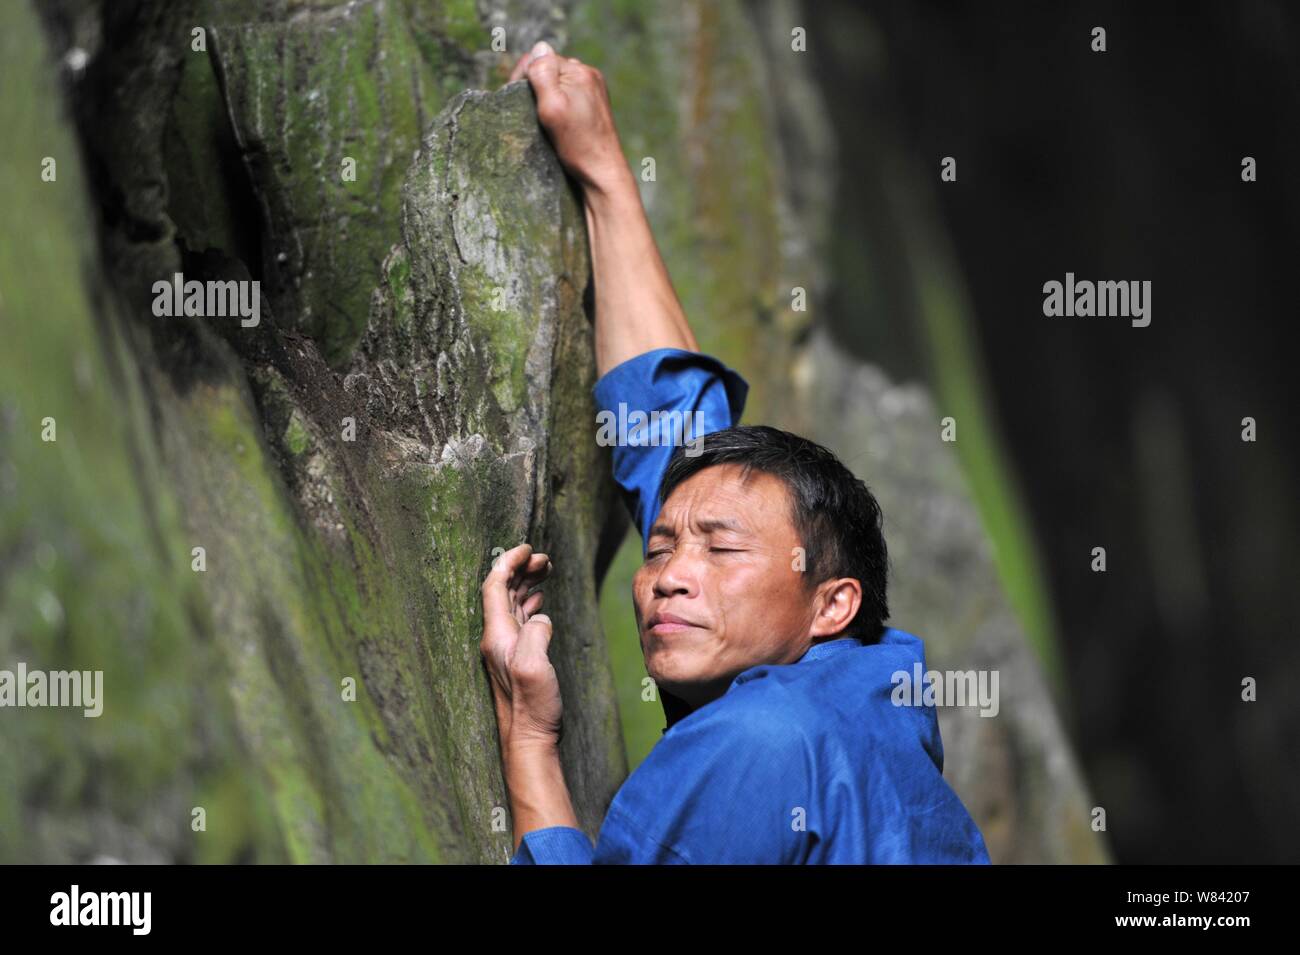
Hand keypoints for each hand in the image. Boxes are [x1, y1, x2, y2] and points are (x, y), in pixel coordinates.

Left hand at [480, 542, 562, 752]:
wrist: (529, 739)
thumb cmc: (531, 707)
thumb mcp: (534, 665)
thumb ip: (536, 633)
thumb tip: (541, 617)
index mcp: (496, 634)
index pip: (495, 585)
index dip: (508, 562)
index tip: (527, 548)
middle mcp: (497, 638)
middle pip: (503, 590)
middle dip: (521, 569)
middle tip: (544, 558)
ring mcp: (507, 648)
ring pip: (512, 603)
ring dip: (527, 583)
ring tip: (546, 570)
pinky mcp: (518, 658)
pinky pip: (521, 620)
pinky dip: (531, 603)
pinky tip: (541, 601)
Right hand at [506, 41, 632, 195]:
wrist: (603, 173)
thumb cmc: (577, 145)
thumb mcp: (553, 108)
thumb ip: (544, 74)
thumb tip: (539, 47)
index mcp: (579, 72)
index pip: (539, 59)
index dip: (523, 77)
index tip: (517, 100)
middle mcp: (589, 76)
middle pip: (548, 69)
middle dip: (535, 86)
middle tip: (529, 112)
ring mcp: (594, 90)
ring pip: (557, 83)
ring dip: (546, 96)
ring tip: (544, 120)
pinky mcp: (594, 105)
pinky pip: (568, 95)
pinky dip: (558, 105)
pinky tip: (558, 122)